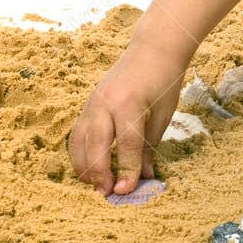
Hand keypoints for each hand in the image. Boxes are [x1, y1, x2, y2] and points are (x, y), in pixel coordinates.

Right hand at [67, 49, 183, 194]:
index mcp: (130, 104)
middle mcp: (106, 102)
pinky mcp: (88, 103)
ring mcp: (93, 101)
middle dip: (99, 172)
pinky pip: (77, 132)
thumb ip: (148, 147)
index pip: (126, 144)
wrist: (153, 50)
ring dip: (84, 165)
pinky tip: (87, 167)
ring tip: (94, 185)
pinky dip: (79, 152)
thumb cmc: (164, 82)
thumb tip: (141, 178)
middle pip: (96, 144)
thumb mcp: (162, 116)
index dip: (125, 171)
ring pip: (80, 140)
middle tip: (106, 193)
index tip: (125, 191)